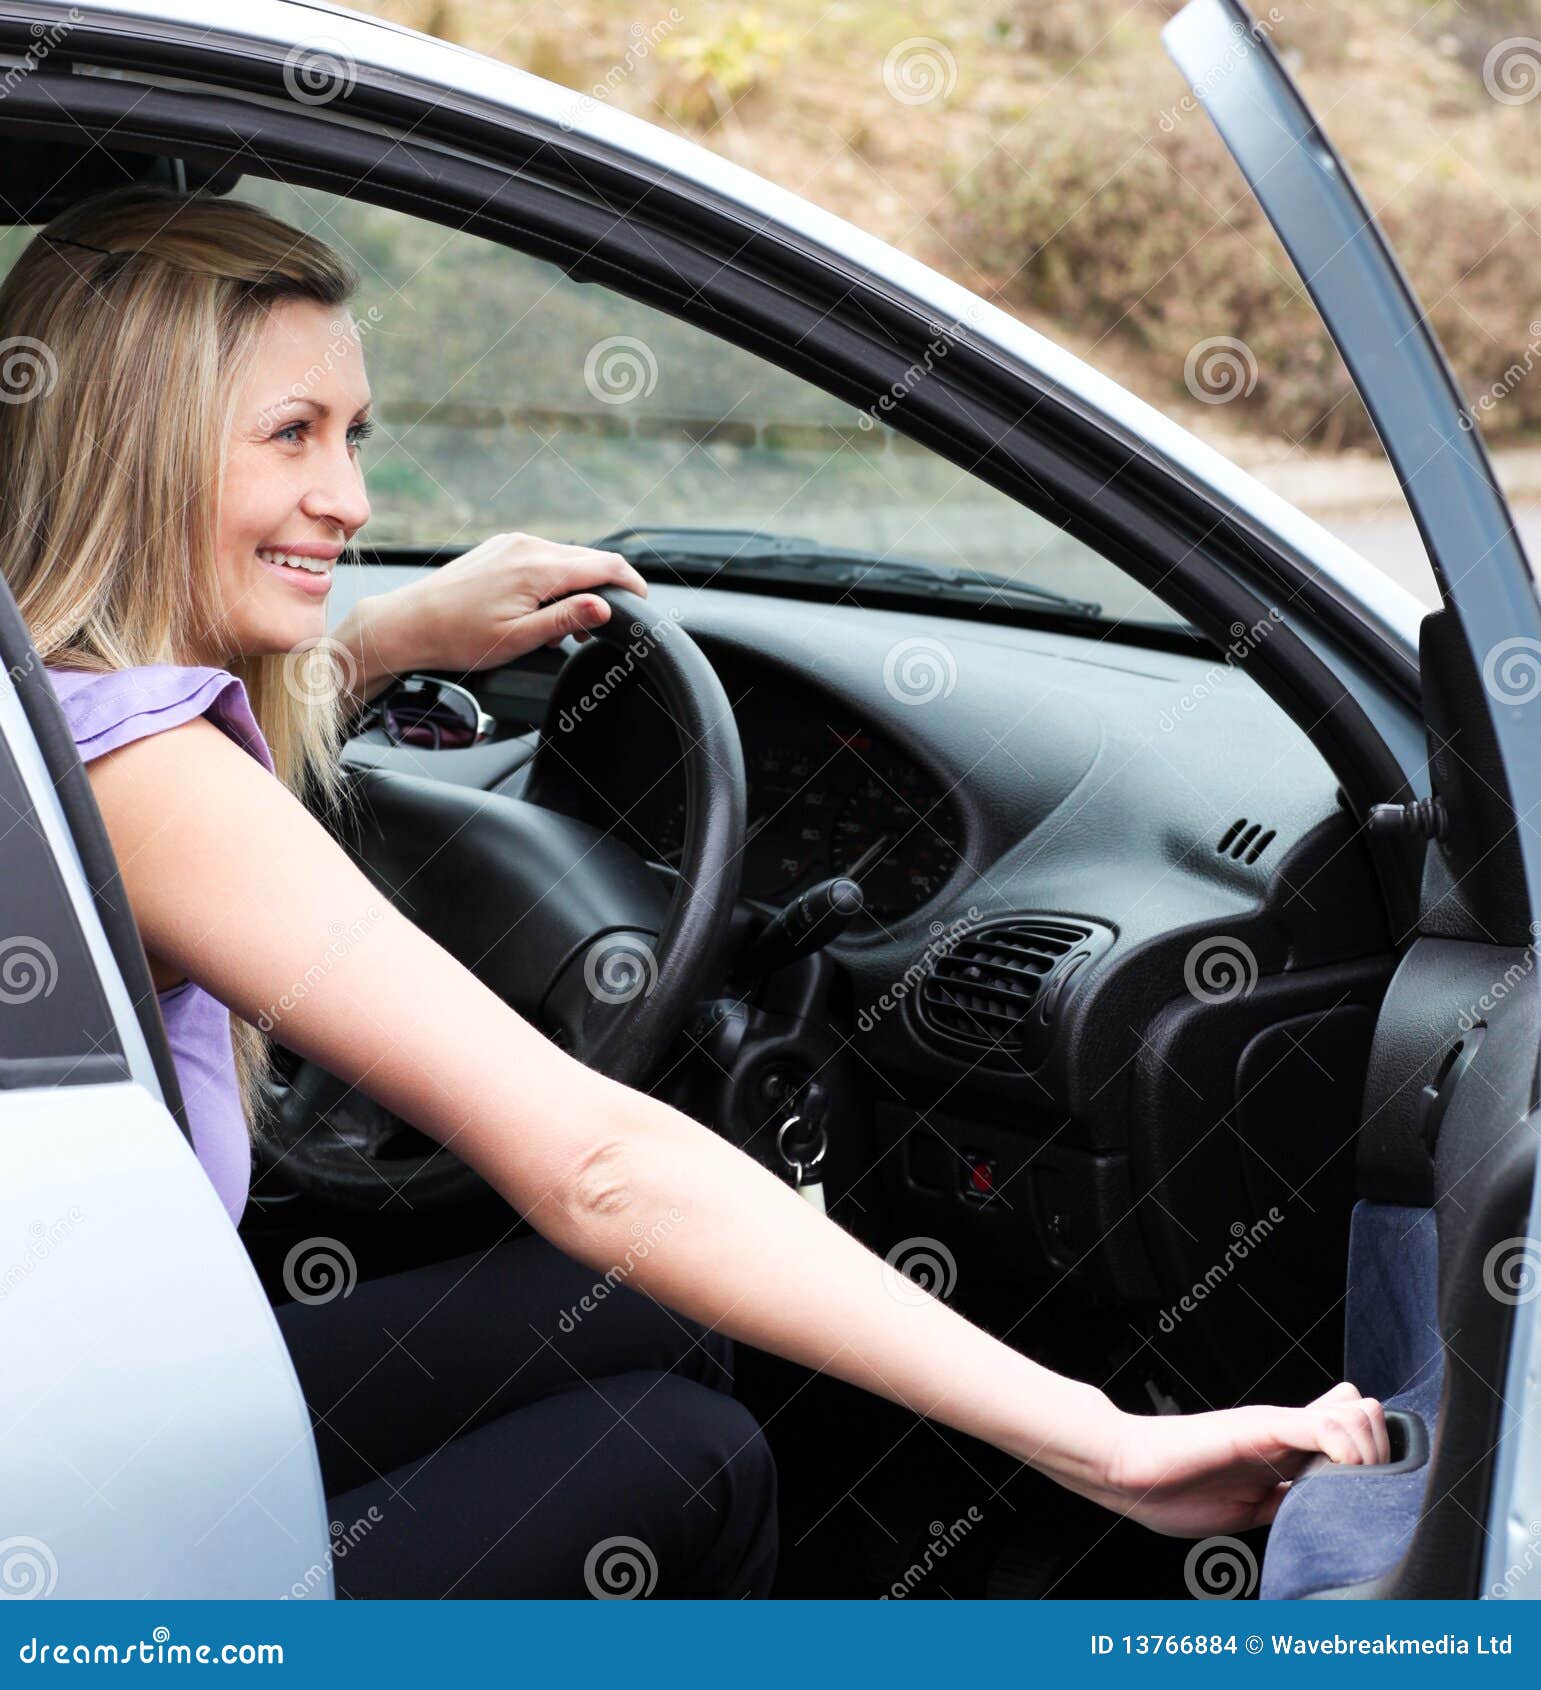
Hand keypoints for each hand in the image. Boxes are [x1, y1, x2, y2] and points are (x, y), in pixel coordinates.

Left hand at [338, 531, 650, 703]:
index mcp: (538, 568)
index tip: (643, 602)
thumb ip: (565, 619)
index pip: (605, 566)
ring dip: (577, 587)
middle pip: (588, 560)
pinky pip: (543, 557)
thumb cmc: (458, 637)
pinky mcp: (501, 548)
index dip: (632, 584)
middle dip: (603, 591)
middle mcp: (528, 546)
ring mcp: (512, 543)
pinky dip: (555, 579)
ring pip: (566, 559)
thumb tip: (604, 605)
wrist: (409, 623)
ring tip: (563, 626)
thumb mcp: (519, 639)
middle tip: (595, 630)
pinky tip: (542, 608)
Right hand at [1078, 1381, 1389, 1537]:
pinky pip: (1320, 1426)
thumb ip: (1285, 1501)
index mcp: (1284, 1452)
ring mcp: (1277, 1426)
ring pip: (1356, 1418)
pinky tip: (1348, 1466)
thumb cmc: (1172, 1489)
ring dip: (1372, 1452)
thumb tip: (1321, 1512)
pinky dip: (1347, 1444)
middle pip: (1365, 1420)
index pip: (1349, 1432)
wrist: (1127, 1469)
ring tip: (1362, 1481)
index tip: (1380, 1485)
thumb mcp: (1248, 1507)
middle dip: (1385, 1454)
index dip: (1375, 1453)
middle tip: (1375, 1488)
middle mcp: (1287, 1432)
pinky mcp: (1262, 1426)